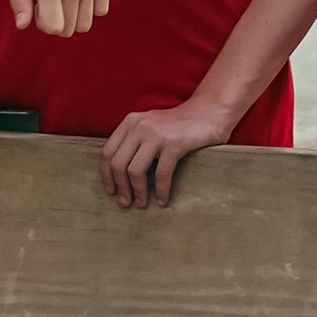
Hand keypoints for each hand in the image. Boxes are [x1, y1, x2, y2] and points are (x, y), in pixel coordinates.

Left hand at [101, 95, 235, 209]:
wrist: (210, 111)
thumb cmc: (179, 125)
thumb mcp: (150, 126)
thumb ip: (134, 141)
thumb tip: (118, 174)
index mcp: (130, 122)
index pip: (107, 153)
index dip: (106, 176)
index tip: (111, 192)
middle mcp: (139, 126)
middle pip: (118, 164)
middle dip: (120, 188)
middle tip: (126, 203)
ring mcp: (156, 134)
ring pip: (135, 171)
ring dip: (138, 192)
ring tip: (142, 204)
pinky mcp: (174, 143)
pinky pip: (162, 174)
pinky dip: (161, 191)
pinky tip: (163, 200)